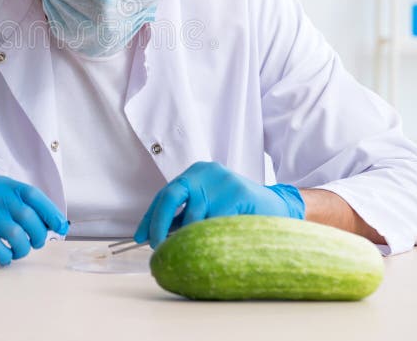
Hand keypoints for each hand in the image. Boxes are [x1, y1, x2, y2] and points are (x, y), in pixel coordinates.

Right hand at [0, 175, 68, 265]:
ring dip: (23, 248)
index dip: (50, 211)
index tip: (60, 226)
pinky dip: (7, 257)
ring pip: (16, 234)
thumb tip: (54, 223)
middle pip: (28, 216)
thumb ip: (20, 206)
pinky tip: (4, 257)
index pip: (32, 194)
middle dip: (38, 235)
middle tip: (36, 243)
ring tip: (18, 251)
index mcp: (0, 184)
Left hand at [133, 161, 304, 248]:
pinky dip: (213, 234)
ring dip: (194, 234)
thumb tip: (155, 233)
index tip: (140, 236)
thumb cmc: (237, 209)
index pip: (165, 194)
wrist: (276, 206)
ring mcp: (222, 180)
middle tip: (157, 245)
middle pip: (171, 196)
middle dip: (160, 223)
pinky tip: (221, 237)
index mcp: (195, 173)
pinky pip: (215, 222)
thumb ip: (184, 215)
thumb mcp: (207, 205)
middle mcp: (205, 172)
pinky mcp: (237, 193)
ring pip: (194, 216)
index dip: (150, 217)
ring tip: (202, 243)